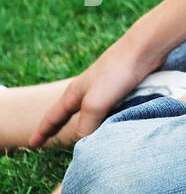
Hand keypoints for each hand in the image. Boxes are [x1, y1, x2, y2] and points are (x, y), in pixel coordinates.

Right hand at [29, 38, 158, 147]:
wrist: (145, 48)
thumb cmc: (116, 73)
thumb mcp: (95, 103)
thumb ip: (86, 124)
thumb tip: (82, 143)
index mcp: (74, 94)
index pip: (53, 117)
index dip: (42, 132)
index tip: (32, 145)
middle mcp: (86, 90)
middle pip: (68, 113)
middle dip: (59, 127)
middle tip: (52, 142)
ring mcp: (104, 87)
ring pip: (90, 111)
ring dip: (85, 124)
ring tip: (83, 137)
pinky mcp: (122, 86)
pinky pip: (108, 108)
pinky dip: (105, 118)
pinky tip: (111, 123)